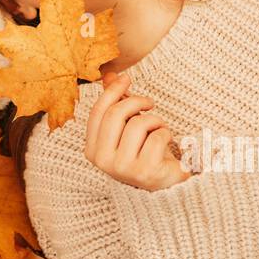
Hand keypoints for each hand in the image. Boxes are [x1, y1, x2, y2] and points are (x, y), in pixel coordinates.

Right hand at [84, 71, 190, 190]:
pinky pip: (156, 137)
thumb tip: (109, 75)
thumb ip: (116, 103)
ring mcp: (124, 168)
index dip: (112, 91)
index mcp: (92, 150)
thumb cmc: (143, 152)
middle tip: (150, 102)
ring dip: (154, 119)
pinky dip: (165, 133)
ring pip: (138, 124)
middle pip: (116, 114)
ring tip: (159, 127)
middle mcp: (103, 161)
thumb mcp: (126, 127)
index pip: (99, 112)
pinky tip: (165, 140)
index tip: (126, 78)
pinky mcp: (146, 171)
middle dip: (136, 101)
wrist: (165, 183)